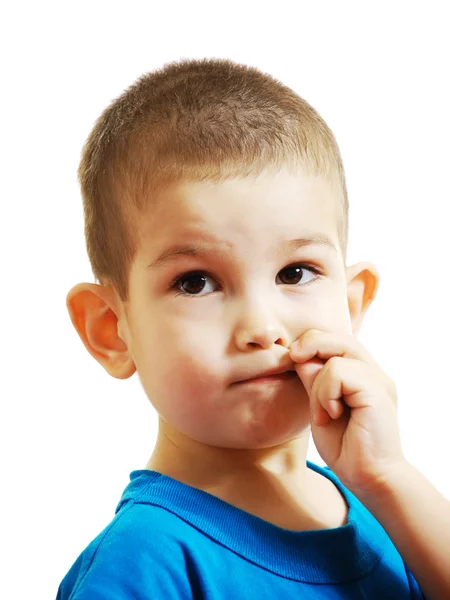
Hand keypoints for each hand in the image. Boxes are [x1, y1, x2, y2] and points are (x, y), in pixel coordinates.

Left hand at [289, 329, 406, 494]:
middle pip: (338, 335)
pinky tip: (333, 414)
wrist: (369, 479)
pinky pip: (339, 371)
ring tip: (323, 410)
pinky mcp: (378, 390)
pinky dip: (326, 392)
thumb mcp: (320, 406)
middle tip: (294, 360)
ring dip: (319, 382)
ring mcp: (378, 379)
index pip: (335, 339)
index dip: (311, 344)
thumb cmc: (346, 447)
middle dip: (310, 344)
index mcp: (361, 373)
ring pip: (336, 351)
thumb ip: (313, 380)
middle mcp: (373, 371)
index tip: (294, 361)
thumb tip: (298, 354)